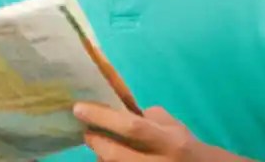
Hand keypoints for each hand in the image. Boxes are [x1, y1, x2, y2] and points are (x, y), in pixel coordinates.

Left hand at [73, 103, 206, 161]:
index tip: (80, 108)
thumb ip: (146, 117)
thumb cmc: (184, 145)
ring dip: (102, 157)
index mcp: (169, 141)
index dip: (103, 117)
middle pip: (116, 155)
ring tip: (100, 147)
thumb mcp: (172, 126)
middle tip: (88, 132)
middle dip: (96, 142)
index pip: (132, 127)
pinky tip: (108, 158)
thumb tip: (115, 110)